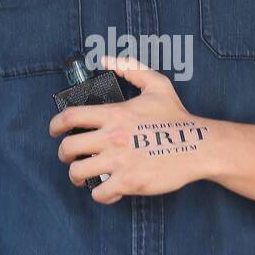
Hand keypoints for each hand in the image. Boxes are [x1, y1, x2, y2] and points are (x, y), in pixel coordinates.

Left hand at [48, 54, 215, 203]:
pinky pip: (99, 192)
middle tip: (70, 157)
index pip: (70, 117)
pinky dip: (100, 194)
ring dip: (77, 176)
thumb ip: (131, 69)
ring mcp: (119, 161)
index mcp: (115, 114)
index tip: (55, 132)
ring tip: (84, 176)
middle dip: (63, 155)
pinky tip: (108, 189)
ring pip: (77, 173)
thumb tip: (106, 60)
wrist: (199, 146)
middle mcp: (112, 137)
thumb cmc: (177, 117)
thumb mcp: (157, 84)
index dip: (55, 126)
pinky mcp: (129, 182)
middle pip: (67, 148)